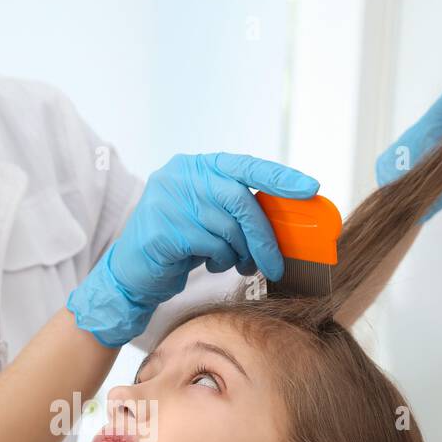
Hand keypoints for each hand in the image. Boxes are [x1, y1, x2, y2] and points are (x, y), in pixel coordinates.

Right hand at [67, 152, 318, 347]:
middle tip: (276, 263)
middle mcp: (180, 176)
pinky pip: (209, 246)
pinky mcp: (162, 229)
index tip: (310, 188)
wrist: (131, 275)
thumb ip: (235, 210)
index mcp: (195, 167)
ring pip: (226, 227)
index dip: (279, 178)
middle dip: (263, 236)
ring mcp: (168, 200)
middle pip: (239, 200)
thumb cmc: (177, 247)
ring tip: (235, 264)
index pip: (245, 165)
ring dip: (239, 253)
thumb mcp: (208, 220)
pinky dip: (217, 260)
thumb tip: (286, 220)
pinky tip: (209, 264)